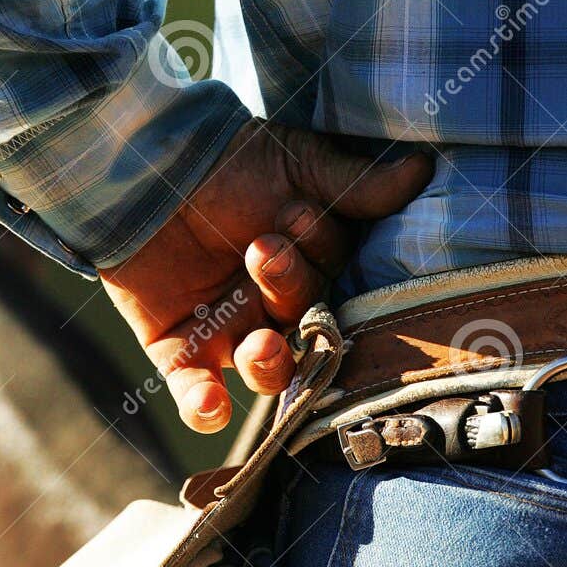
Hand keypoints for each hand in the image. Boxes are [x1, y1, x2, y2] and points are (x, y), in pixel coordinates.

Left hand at [100, 119, 432, 432]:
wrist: (146, 163)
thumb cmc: (228, 161)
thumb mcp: (295, 165)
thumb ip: (353, 183)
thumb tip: (421, 170)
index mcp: (311, 268)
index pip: (332, 279)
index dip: (317, 254)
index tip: (294, 214)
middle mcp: (275, 308)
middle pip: (305, 328)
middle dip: (289, 292)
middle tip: (264, 248)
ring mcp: (229, 331)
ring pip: (266, 370)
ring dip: (269, 363)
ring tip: (261, 343)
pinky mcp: (179, 347)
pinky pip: (195, 391)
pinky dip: (204, 405)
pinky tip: (210, 403)